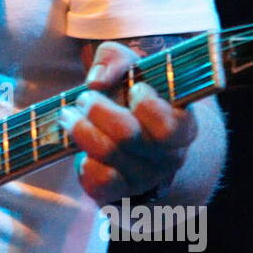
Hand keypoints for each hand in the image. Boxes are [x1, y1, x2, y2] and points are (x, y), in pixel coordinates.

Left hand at [59, 41, 196, 206]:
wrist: (139, 138)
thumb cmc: (135, 97)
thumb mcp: (133, 68)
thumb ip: (116, 58)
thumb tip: (96, 81)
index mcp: (183, 128)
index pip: (168, 126)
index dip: (146, 105)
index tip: (133, 88)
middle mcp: (168, 158)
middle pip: (127, 137)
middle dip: (97, 111)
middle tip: (83, 98)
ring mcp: (145, 178)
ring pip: (108, 156)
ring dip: (81, 131)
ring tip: (69, 115)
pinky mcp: (121, 193)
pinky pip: (98, 182)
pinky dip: (83, 162)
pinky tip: (80, 146)